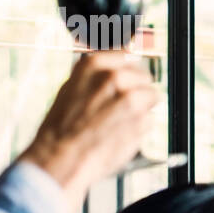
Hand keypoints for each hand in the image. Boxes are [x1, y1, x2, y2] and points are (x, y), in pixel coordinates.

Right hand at [19, 52, 158, 211]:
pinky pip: (150, 119)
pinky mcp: (143, 119)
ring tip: (121, 122)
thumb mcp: (71, 89)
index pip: (127, 54)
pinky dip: (141, 127)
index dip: (128, 69)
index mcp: (94, 64)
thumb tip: (118, 69)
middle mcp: (115, 77)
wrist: (61, 157)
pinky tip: (121, 134)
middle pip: (144, 76)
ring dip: (143, 108)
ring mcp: (131, 98)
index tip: (127, 78)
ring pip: (153, 96)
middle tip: (122, 107)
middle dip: (138, 89)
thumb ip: (97, 76)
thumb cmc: (61, 128)